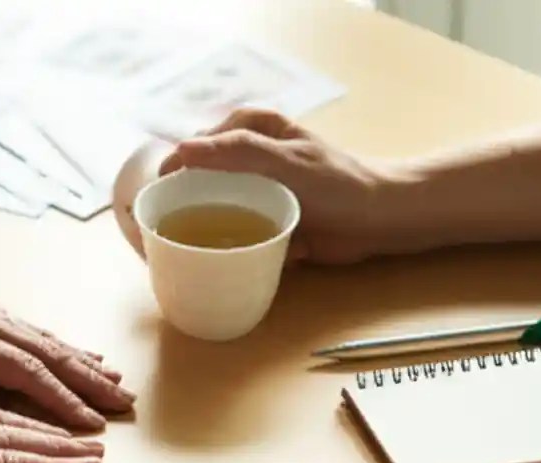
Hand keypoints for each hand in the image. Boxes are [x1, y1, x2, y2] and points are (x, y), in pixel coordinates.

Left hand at [0, 251, 133, 429]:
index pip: (25, 371)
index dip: (60, 400)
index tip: (88, 423)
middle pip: (46, 350)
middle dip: (88, 379)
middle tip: (124, 402)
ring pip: (40, 336)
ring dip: (79, 359)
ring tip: (112, 378)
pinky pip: (23, 326)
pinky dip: (53, 341)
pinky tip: (69, 349)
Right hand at [158, 108, 400, 264]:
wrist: (382, 220)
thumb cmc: (339, 184)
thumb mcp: (286, 163)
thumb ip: (238, 153)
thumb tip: (182, 150)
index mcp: (252, 128)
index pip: (197, 145)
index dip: (175, 170)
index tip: (158, 200)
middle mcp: (252, 154)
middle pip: (203, 178)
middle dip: (192, 206)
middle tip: (178, 232)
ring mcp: (261, 186)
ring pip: (220, 207)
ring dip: (216, 229)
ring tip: (206, 249)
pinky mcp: (271, 215)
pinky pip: (242, 229)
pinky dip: (242, 243)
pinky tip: (239, 256)